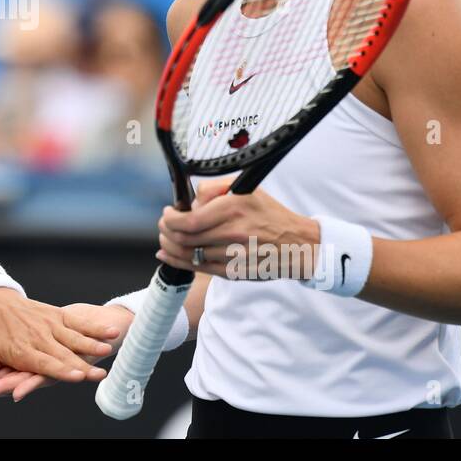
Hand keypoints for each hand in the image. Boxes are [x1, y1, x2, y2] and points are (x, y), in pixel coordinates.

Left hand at [0, 291, 121, 391]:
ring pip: (75, 337)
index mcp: (21, 350)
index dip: (62, 370)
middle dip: (82, 365)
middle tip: (99, 374)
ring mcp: (50, 324)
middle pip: (64, 354)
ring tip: (109, 349)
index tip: (78, 376)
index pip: (45, 363)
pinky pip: (78, 322)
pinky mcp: (57, 315)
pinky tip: (111, 332)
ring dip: (92, 343)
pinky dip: (95, 327)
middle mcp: (39, 337)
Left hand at [156, 178, 319, 279]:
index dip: (170, 219)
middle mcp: (232, 233)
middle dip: (166, 232)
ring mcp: (233, 255)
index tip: (167, 213)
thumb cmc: (269, 214)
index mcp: (234, 208)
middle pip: (184, 238)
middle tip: (163, 226)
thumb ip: (214, 189)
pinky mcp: (233, 272)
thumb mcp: (245, 189)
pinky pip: (198, 268)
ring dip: (170, 247)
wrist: (297, 244)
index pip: (189, 220)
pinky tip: (168, 255)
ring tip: (165, 239)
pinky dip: (178, 262)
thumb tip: (190, 202)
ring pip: (188, 254)